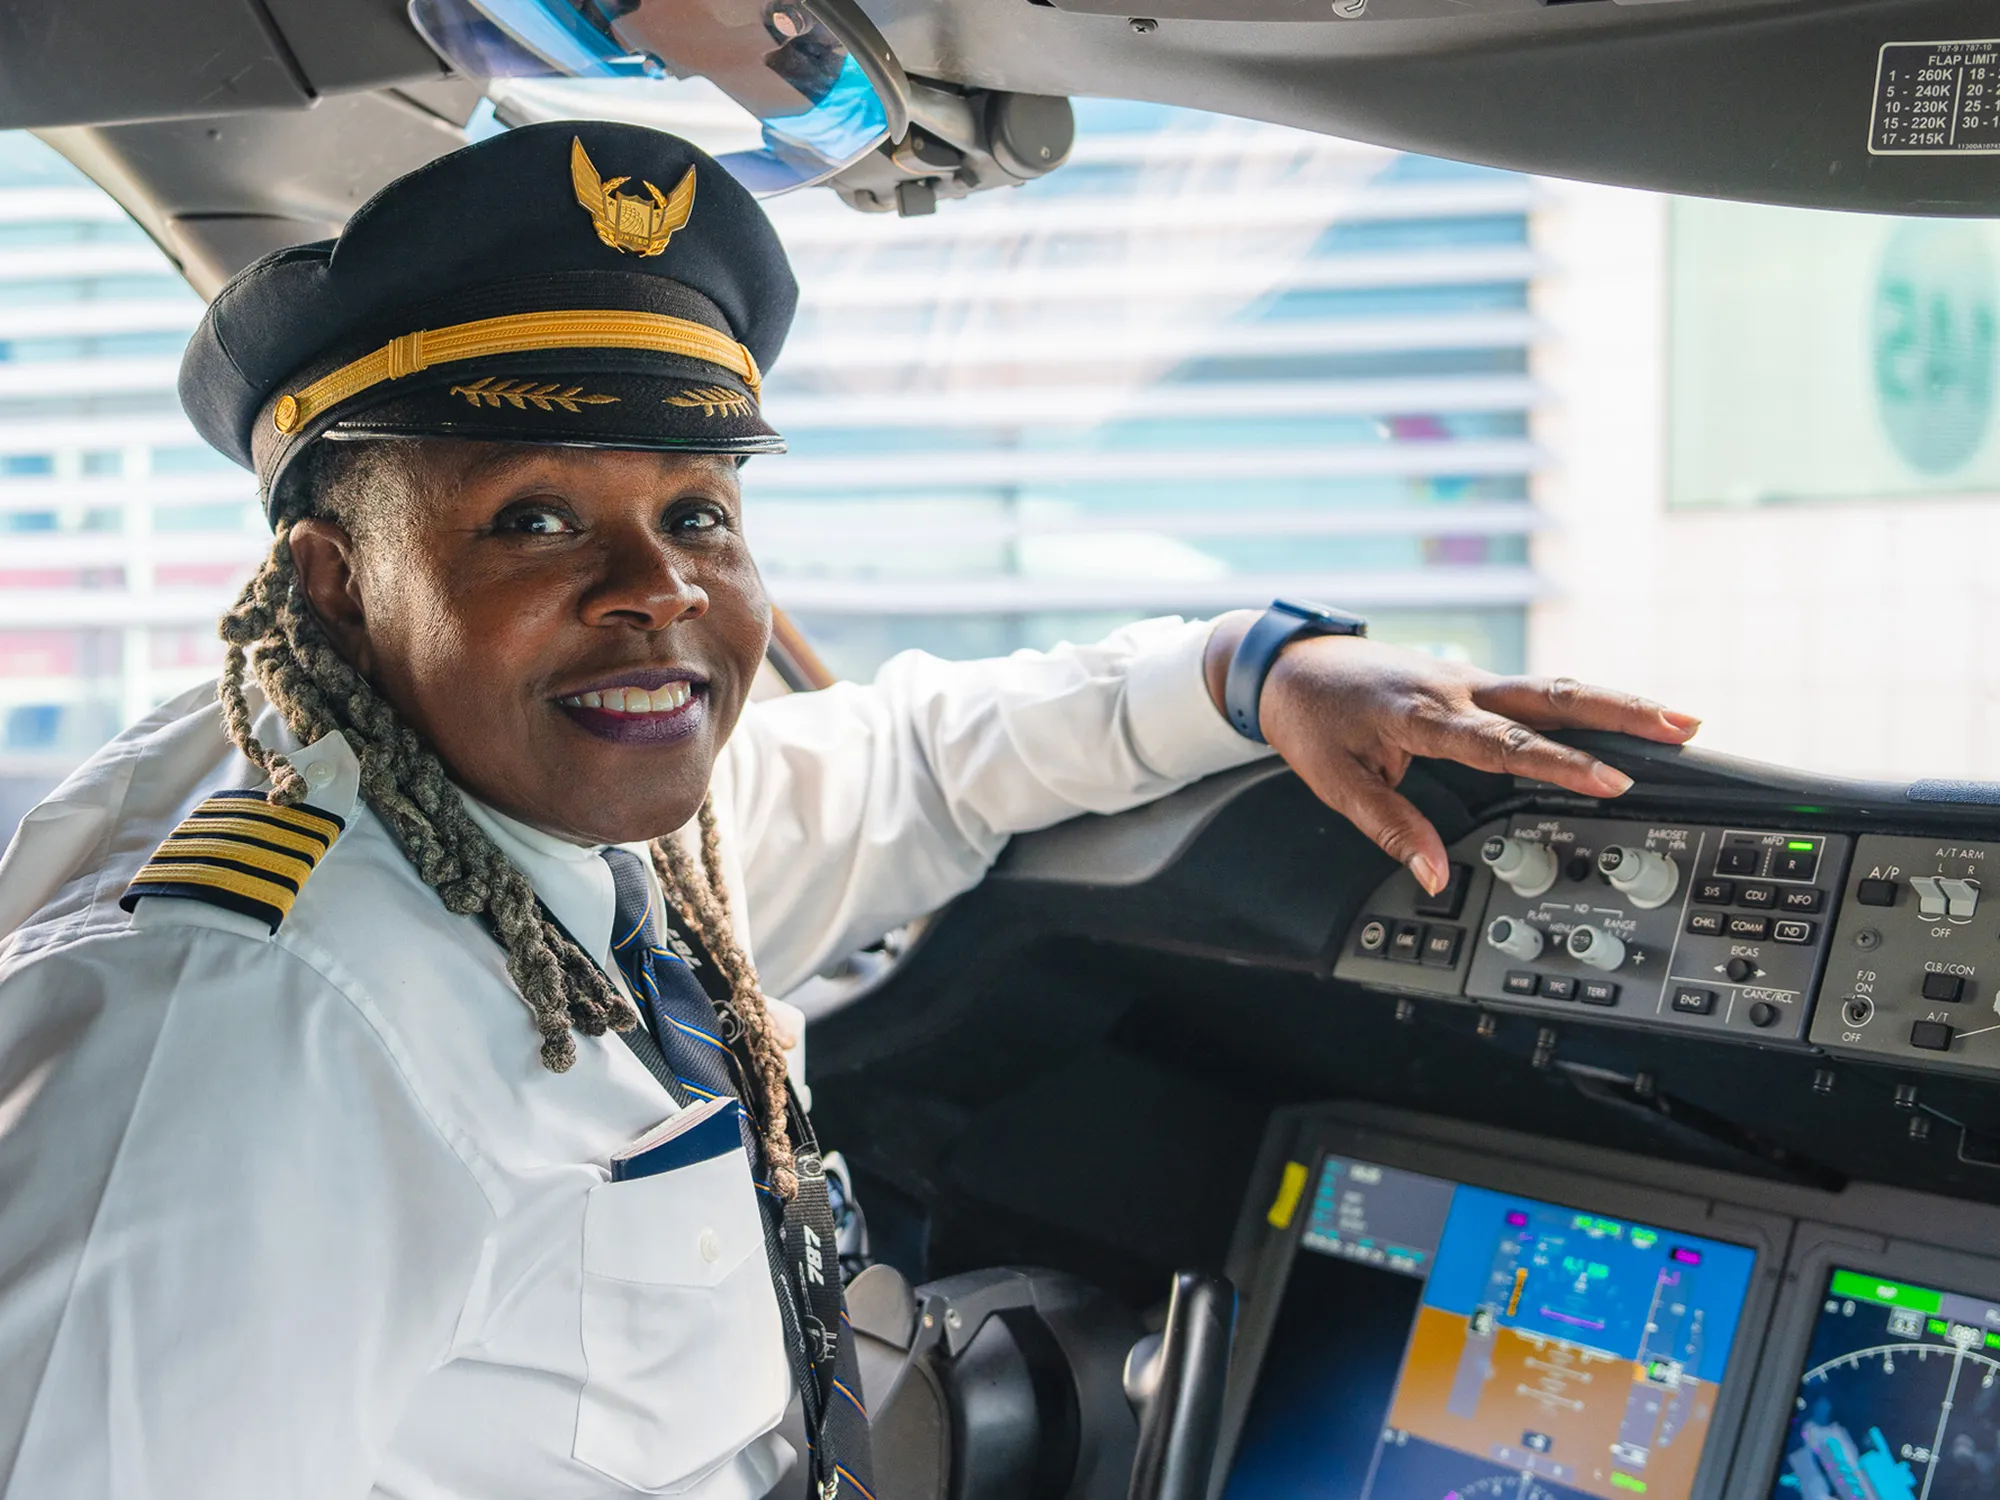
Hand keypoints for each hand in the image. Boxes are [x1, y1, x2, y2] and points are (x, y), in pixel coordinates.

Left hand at [1203, 613, 1699, 894]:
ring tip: (1677, 719)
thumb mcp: (1336, 783)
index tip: (1609, 779)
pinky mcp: (1470, 681)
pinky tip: (1619, 717)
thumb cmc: (1310, 719)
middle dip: (1621, 712)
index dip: (1560, 762)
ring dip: (1615, 702)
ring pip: (1551, 689)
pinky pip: (1533, 692)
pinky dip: (1580, 703)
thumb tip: (1433, 875)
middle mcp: (1456, 688)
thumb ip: (1392, 828)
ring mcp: (1467, 678)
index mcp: (1423, 714)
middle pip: (1551, 697)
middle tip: (1681, 725)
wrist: (1285, 664)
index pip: (1503, 744)